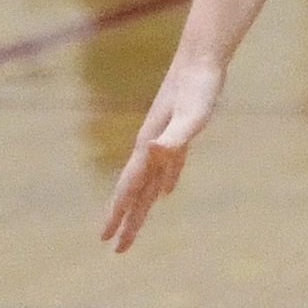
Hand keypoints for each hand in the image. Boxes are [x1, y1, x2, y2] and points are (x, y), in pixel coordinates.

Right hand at [102, 55, 224, 252]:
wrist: (201, 59)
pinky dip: (165, 181)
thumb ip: (175, 135)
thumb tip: (156, 151)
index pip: (130, 189)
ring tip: (134, 225)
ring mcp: (163, 139)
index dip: (119, 214)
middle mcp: (151, 146)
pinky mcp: (179, 132)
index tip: (106, 240)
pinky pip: (168, 166)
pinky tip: (166, 191)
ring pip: (149, 181)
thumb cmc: (199, 87)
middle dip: (127, 220)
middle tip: (118, 249)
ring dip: (141, 204)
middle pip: (136, 191)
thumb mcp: (193, 115)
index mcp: (149, 148)